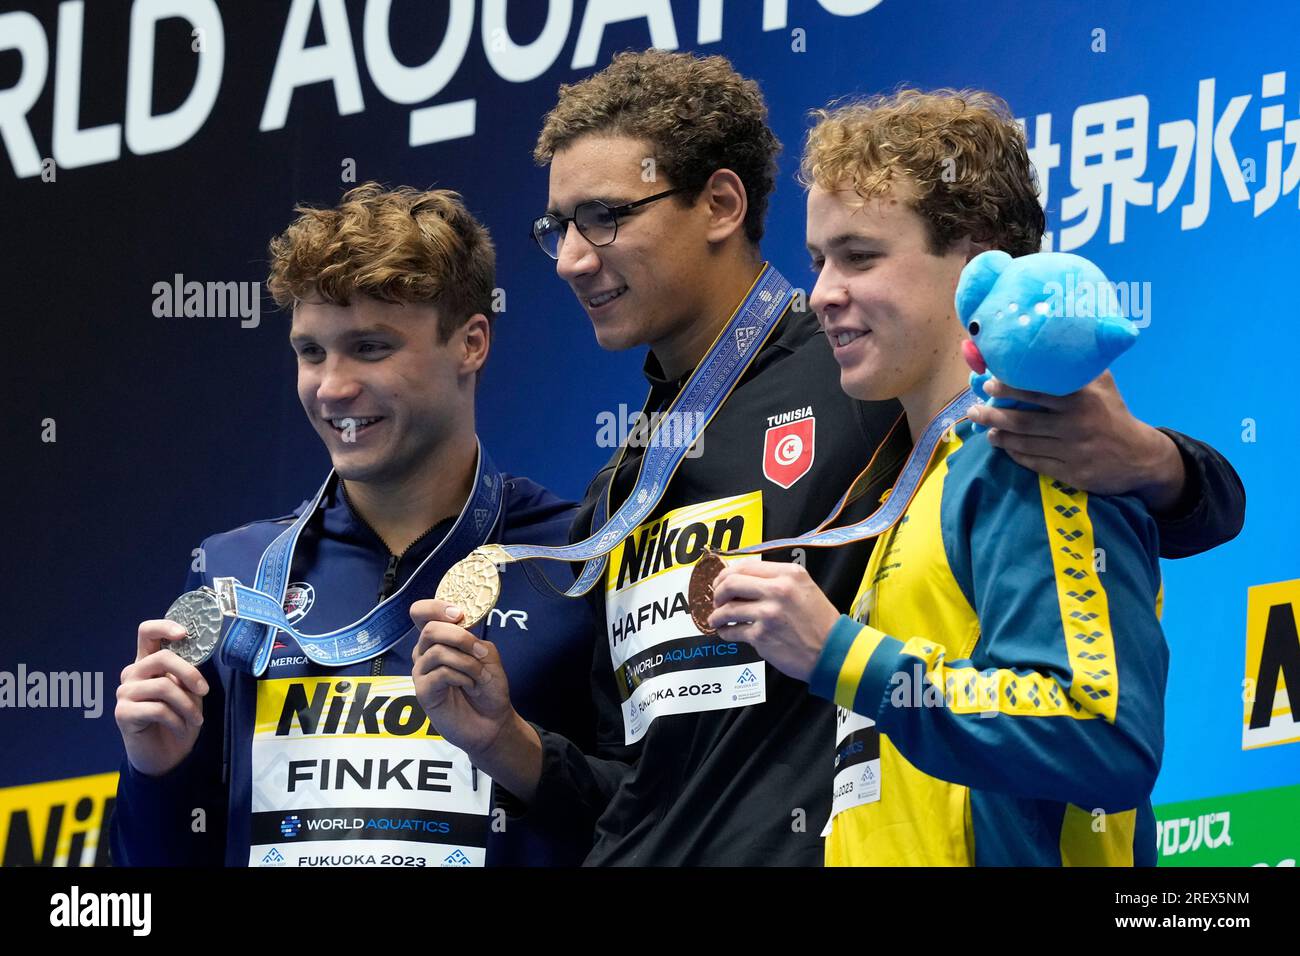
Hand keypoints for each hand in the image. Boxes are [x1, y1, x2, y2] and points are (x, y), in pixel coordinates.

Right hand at [115, 620, 208, 776]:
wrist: (168, 755)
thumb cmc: (180, 718)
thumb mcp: (189, 691)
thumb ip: (187, 672)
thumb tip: (197, 655)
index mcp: (148, 662)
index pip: (146, 632)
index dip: (164, 627)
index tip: (184, 634)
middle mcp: (133, 673)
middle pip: (162, 658)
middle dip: (190, 674)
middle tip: (205, 691)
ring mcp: (125, 693)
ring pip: (163, 686)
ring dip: (187, 705)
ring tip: (196, 719)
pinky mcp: (122, 713)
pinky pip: (157, 709)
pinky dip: (176, 720)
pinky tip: (180, 728)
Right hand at [410, 599, 514, 757]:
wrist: (493, 721)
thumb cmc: (488, 688)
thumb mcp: (487, 655)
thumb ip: (472, 638)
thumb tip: (459, 627)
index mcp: (439, 639)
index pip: (422, 612)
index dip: (437, 607)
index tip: (459, 614)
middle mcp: (426, 652)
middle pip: (429, 629)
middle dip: (460, 637)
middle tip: (479, 651)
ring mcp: (422, 672)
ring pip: (438, 651)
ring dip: (467, 662)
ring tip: (479, 676)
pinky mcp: (423, 691)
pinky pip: (440, 673)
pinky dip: (462, 677)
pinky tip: (470, 687)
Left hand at [707, 559, 840, 682]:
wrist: (833, 651)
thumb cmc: (819, 622)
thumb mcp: (804, 588)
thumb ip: (777, 580)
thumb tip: (743, 580)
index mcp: (788, 574)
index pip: (745, 566)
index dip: (727, 574)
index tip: (722, 583)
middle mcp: (778, 590)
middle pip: (730, 583)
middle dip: (717, 592)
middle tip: (717, 601)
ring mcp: (768, 613)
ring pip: (727, 609)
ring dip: (716, 616)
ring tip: (717, 620)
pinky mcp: (762, 636)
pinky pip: (733, 631)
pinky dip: (725, 632)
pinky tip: (727, 632)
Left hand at [967, 370, 1185, 509]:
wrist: (1140, 457)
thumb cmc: (1114, 414)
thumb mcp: (1104, 386)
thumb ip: (1080, 368)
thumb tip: (1053, 343)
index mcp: (1082, 399)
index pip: (1038, 391)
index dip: (1009, 388)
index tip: (988, 384)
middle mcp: (1075, 425)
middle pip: (1024, 421)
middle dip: (994, 415)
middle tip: (973, 411)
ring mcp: (1072, 451)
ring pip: (1025, 443)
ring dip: (1000, 436)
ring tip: (985, 428)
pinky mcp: (1070, 473)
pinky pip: (1035, 462)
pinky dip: (1015, 454)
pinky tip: (1004, 447)